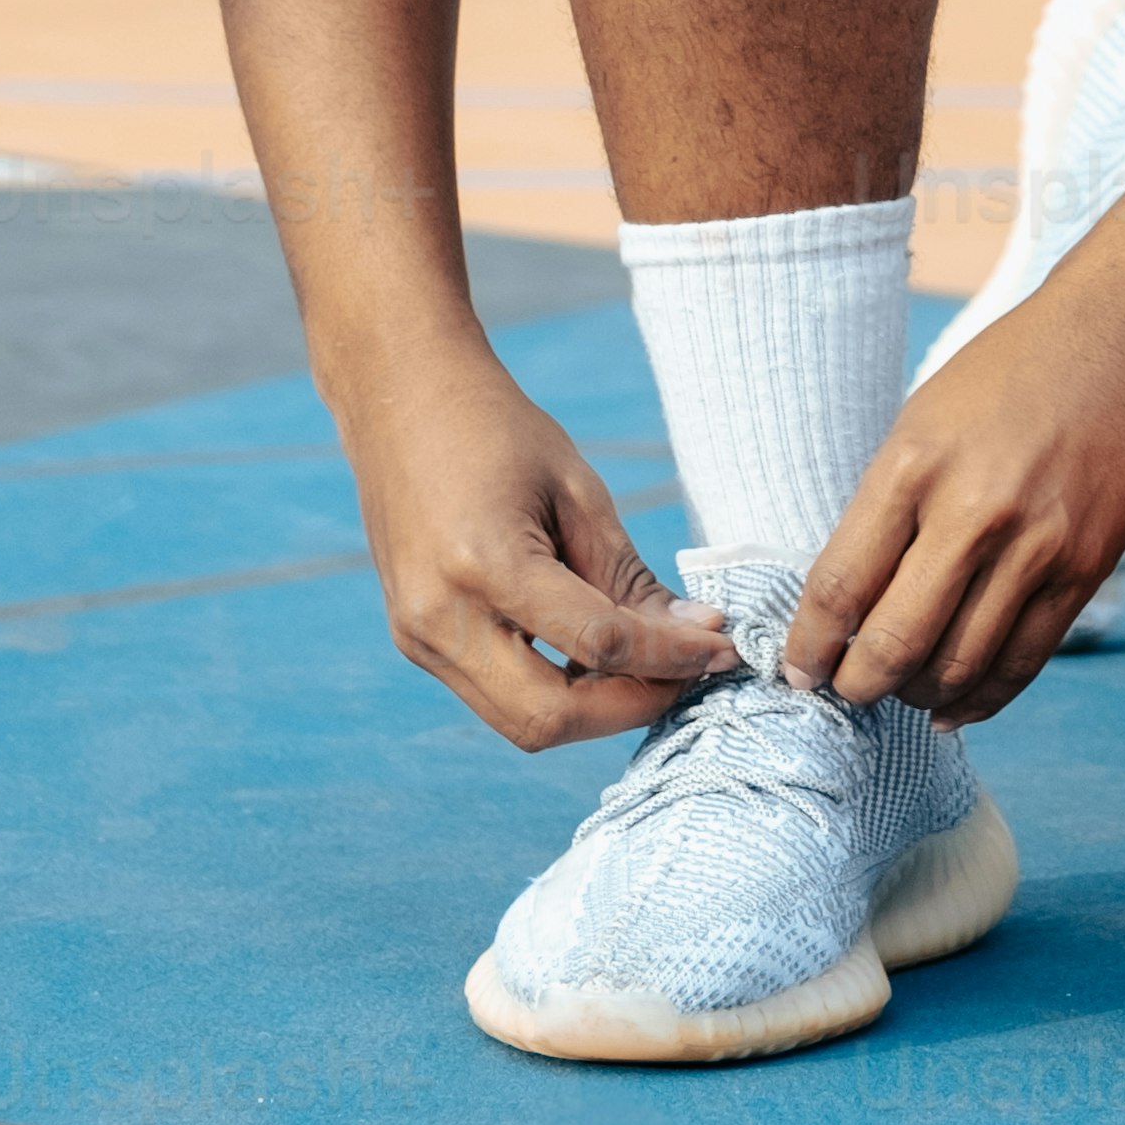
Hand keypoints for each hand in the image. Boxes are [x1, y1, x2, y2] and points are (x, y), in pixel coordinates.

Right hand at [336, 339, 725, 751]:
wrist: (401, 400)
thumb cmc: (497, 429)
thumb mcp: (577, 490)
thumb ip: (629, 578)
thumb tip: (694, 639)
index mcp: (485, 565)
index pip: (597, 644)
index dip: (670, 656)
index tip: (723, 647)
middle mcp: (440, 618)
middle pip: (551, 719)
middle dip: (630, 705)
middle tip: (685, 671)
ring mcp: (418, 639)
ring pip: (522, 724)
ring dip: (593, 708)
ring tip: (644, 662)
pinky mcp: (415, 644)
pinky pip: (496, 697)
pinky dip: (553, 691)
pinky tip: (590, 652)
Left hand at [786, 271, 1124, 725]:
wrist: (1119, 337)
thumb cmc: (1006, 375)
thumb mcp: (921, 422)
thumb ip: (886, 509)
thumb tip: (849, 606)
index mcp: (914, 464)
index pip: (841, 585)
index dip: (809, 646)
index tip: (798, 670)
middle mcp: (973, 511)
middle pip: (894, 643)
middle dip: (857, 686)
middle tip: (846, 690)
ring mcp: (1036, 546)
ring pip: (958, 666)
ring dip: (917, 695)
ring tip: (902, 688)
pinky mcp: (1084, 569)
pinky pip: (1022, 663)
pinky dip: (980, 699)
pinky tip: (953, 704)